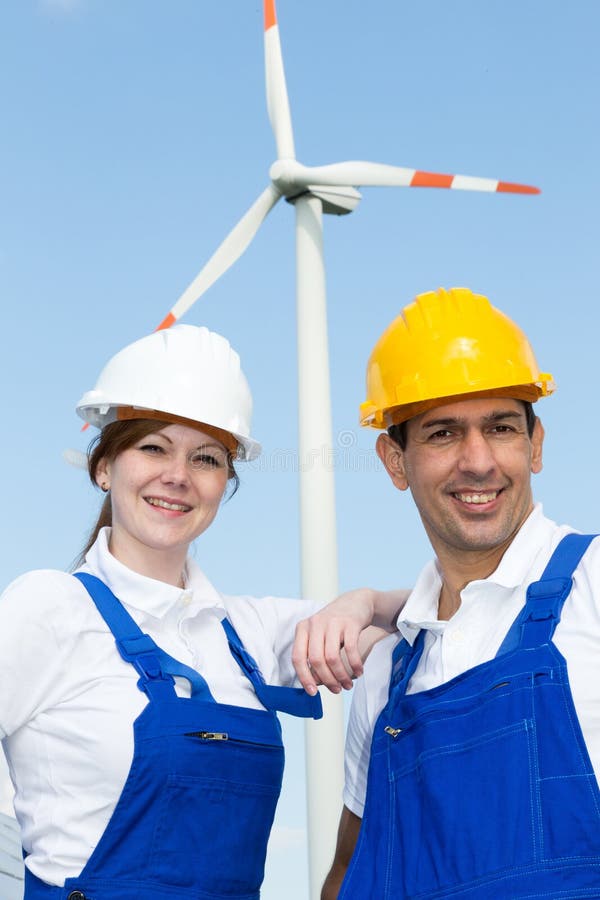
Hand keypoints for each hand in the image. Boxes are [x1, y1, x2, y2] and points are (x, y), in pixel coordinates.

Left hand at [292, 587, 410, 695]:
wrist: (356, 602)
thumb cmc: (335, 626)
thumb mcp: (319, 636)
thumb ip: (314, 655)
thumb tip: (314, 684)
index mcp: (302, 628)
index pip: (297, 657)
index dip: (304, 677)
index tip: (312, 692)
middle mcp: (315, 624)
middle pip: (316, 660)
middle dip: (327, 680)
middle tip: (337, 690)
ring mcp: (332, 622)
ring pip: (332, 657)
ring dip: (341, 676)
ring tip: (348, 684)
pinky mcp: (350, 623)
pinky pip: (350, 649)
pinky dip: (355, 665)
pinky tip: (359, 672)